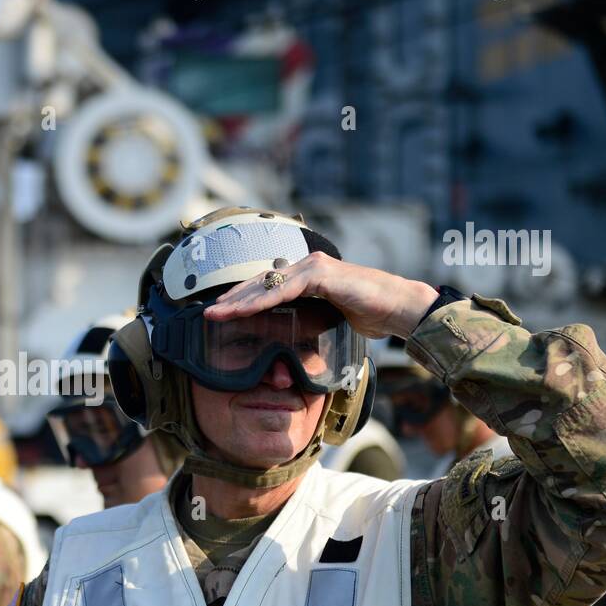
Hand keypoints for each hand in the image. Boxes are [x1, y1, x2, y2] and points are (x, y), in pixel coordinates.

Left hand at [203, 250, 439, 339]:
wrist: (398, 308)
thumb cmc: (368, 314)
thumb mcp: (328, 319)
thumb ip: (307, 320)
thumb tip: (290, 337)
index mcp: (306, 277)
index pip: (265, 286)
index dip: (241, 298)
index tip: (220, 312)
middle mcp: (306, 267)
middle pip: (259, 283)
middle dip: (231, 299)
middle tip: (207, 313)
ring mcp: (313, 268)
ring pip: (267, 285)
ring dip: (239, 301)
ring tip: (217, 313)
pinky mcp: (321, 274)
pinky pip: (285, 289)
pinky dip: (264, 300)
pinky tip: (244, 310)